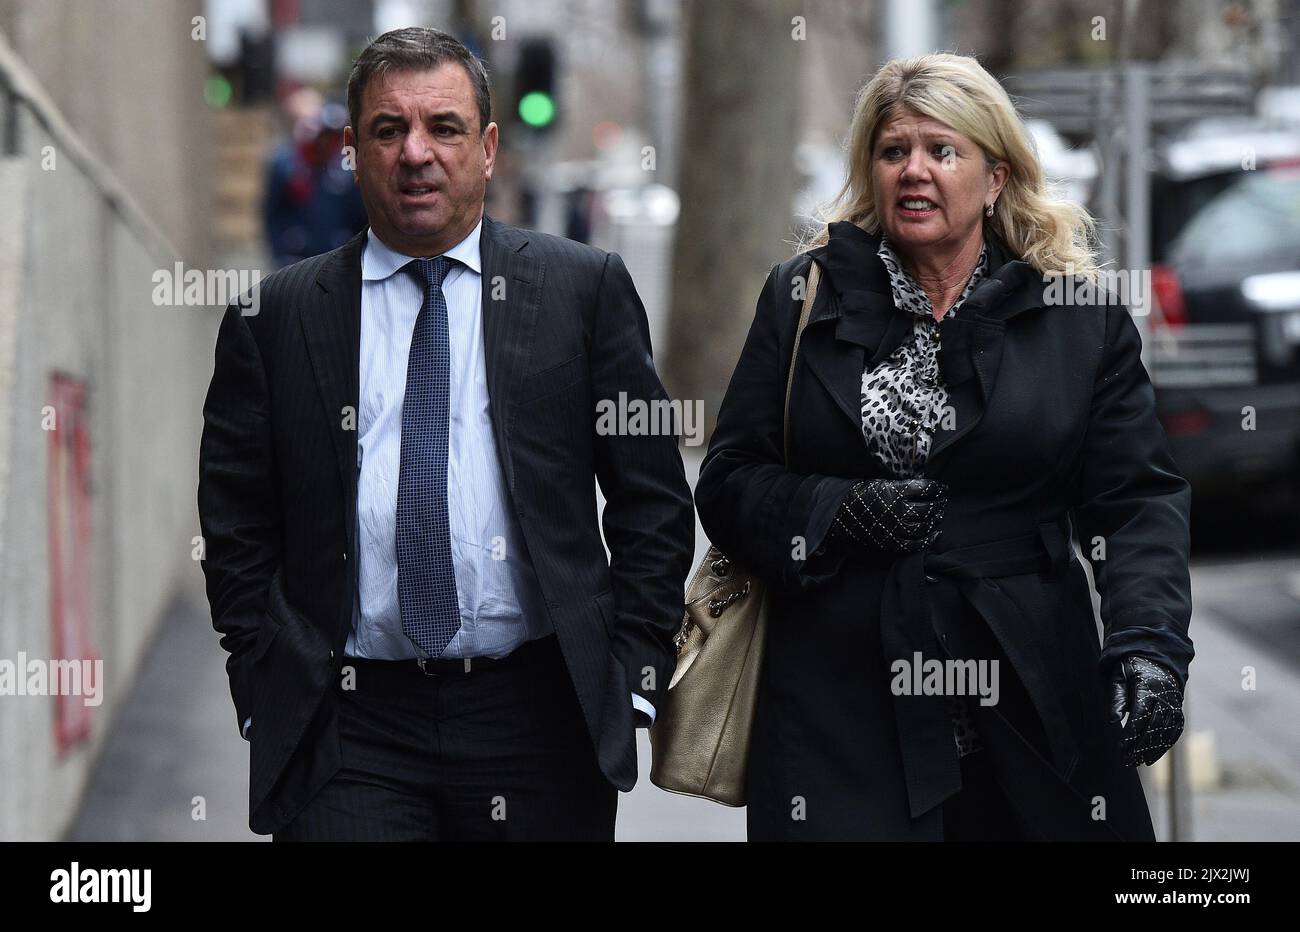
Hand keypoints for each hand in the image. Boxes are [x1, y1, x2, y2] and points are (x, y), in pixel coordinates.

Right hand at [829, 478, 946, 553]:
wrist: (840, 514)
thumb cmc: (860, 495)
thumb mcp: (881, 483)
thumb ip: (903, 486)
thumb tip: (924, 487)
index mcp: (896, 492)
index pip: (926, 488)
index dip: (938, 488)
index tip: (943, 488)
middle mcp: (899, 510)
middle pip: (929, 508)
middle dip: (939, 504)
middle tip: (943, 501)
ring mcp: (896, 528)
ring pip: (926, 525)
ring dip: (936, 519)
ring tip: (939, 514)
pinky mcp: (893, 542)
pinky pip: (917, 543)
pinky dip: (930, 539)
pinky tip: (936, 533)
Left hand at [1108, 655, 1184, 766]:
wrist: (1156, 656)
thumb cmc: (1132, 667)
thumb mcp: (1119, 676)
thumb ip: (1116, 698)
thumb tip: (1113, 722)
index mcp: (1148, 687)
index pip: (1140, 716)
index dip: (1131, 734)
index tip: (1121, 748)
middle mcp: (1164, 697)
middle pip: (1154, 727)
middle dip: (1141, 746)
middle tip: (1129, 761)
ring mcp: (1174, 703)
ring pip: (1168, 730)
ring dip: (1155, 748)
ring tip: (1141, 762)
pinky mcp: (1178, 708)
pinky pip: (1176, 729)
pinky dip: (1167, 743)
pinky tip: (1155, 753)